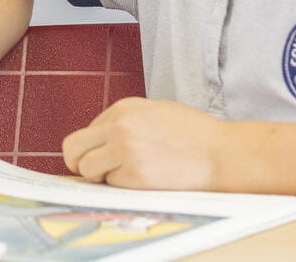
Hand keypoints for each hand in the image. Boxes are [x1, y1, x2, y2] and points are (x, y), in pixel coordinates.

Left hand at [62, 97, 225, 189]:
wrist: (222, 153)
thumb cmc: (195, 135)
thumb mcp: (156, 112)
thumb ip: (126, 122)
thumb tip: (101, 139)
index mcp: (124, 108)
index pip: (87, 131)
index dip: (94, 148)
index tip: (104, 157)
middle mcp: (120, 126)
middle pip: (73, 148)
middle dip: (79, 162)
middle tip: (94, 172)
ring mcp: (125, 150)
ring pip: (87, 169)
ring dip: (101, 177)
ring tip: (126, 176)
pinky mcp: (135, 175)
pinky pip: (111, 185)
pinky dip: (123, 186)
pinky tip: (145, 180)